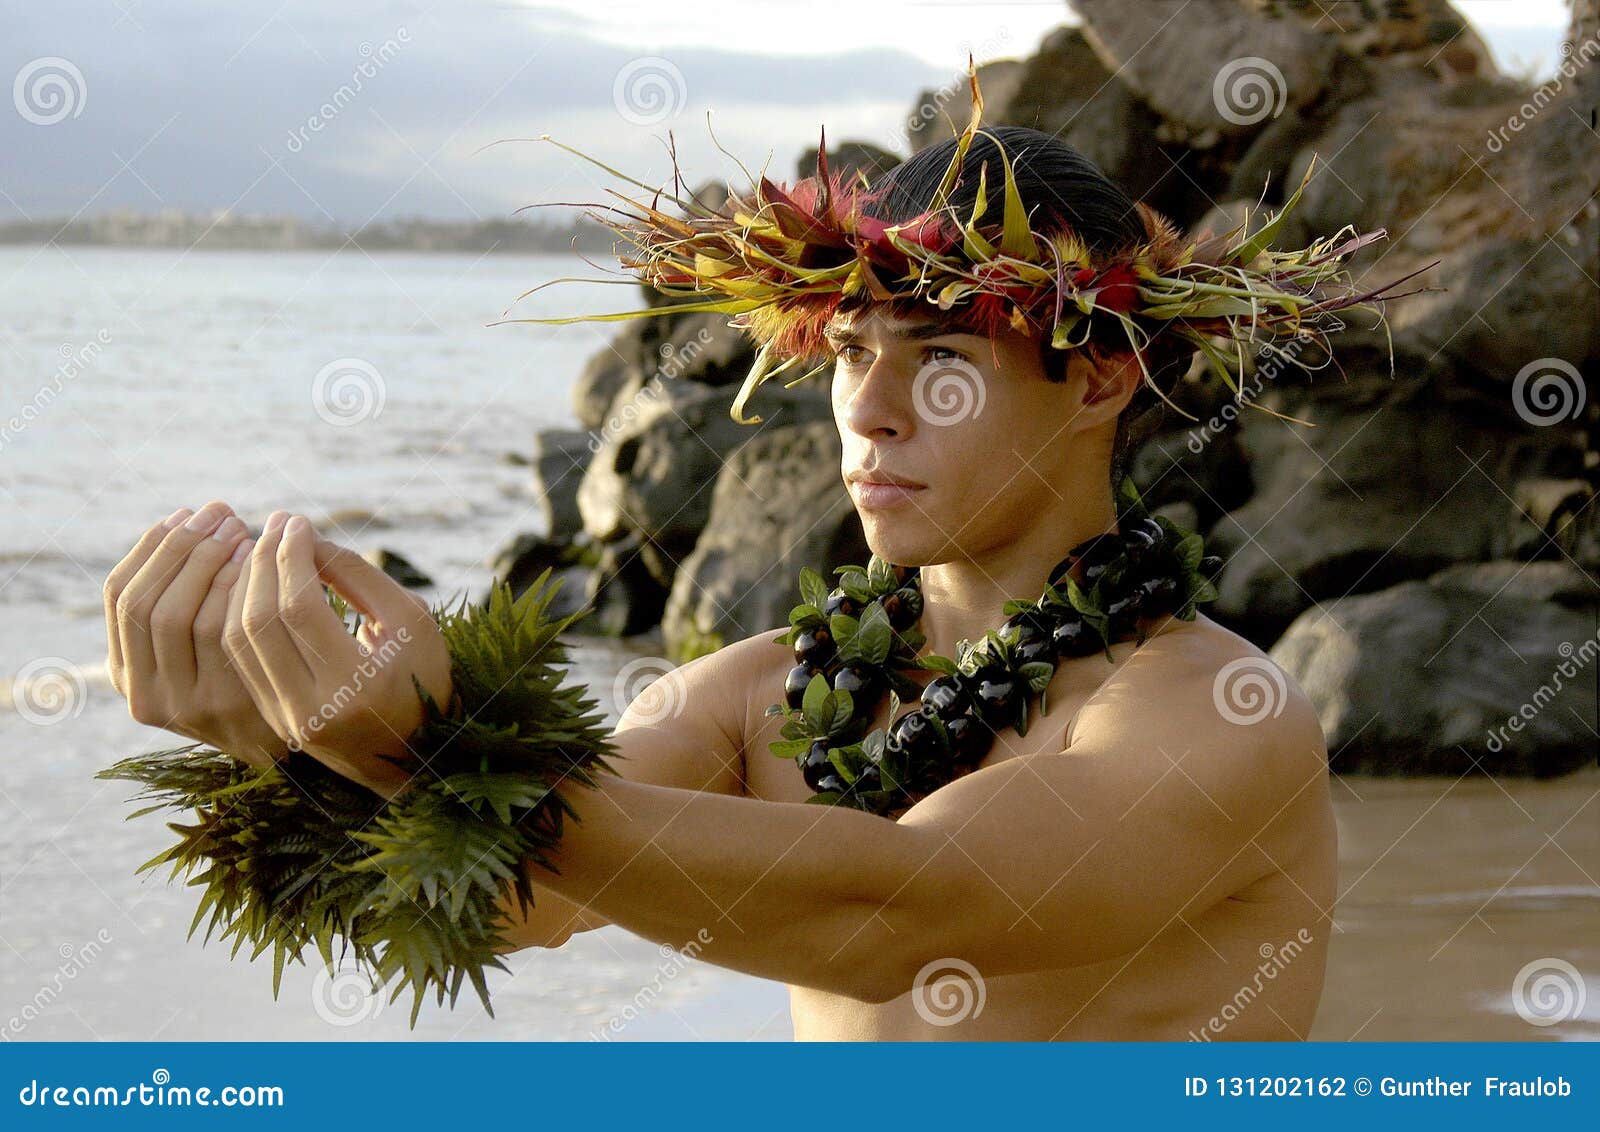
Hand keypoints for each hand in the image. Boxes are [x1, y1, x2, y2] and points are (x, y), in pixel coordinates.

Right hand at [103, 500, 289, 768]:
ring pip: (177, 617)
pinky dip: (231, 590)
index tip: (184, 514)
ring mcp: (182, 706)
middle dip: (180, 549)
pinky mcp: (225, 707)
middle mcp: (144, 696)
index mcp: (128, 674)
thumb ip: (184, 603)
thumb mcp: (200, 649)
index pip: (119, 596)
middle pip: (144, 604)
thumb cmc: (252, 675)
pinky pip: (218, 634)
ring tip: (240, 531)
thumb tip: (186, 525)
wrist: (298, 741)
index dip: (149, 549)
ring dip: (206, 563)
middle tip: (220, 514)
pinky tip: (257, 563)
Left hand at [222, 511, 451, 800]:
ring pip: (238, 639)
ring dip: (241, 585)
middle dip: (261, 563)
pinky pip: (238, 657)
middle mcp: (314, 709)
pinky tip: (252, 583)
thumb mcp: (411, 620)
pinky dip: (238, 612)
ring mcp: (287, 719)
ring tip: (259, 548)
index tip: (296, 522)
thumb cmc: (422, 674)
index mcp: (358, 685)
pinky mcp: (271, 719)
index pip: (301, 607)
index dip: (291, 557)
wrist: (415, 752)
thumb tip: (304, 540)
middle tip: (272, 525)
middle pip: (261, 622)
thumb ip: (359, 576)